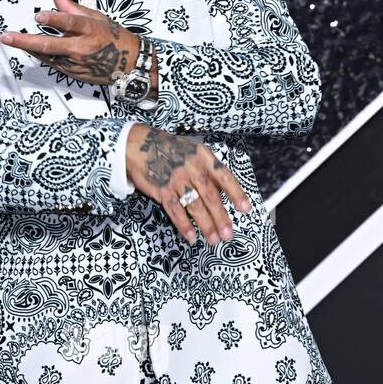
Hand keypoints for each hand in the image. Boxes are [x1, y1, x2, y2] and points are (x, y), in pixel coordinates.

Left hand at [0, 0, 138, 84]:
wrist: (129, 65)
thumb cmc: (114, 38)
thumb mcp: (97, 18)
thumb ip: (73, 9)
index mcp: (90, 30)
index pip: (71, 23)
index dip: (54, 19)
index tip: (38, 15)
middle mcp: (81, 48)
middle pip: (49, 45)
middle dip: (25, 40)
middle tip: (6, 36)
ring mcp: (74, 63)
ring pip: (45, 55)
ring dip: (27, 47)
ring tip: (9, 39)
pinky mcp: (71, 73)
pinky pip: (50, 62)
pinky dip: (38, 53)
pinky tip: (27, 47)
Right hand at [126, 125, 250, 244]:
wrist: (137, 144)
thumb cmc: (167, 148)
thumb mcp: (192, 151)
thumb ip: (207, 169)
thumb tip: (223, 191)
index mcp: (203, 157)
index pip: (224, 177)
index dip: (237, 194)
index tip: (246, 209)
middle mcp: (191, 168)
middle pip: (211, 197)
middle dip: (221, 218)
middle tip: (229, 233)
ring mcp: (176, 179)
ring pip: (195, 206)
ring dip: (206, 225)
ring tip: (214, 239)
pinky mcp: (162, 190)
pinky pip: (176, 211)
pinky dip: (184, 225)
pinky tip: (191, 236)